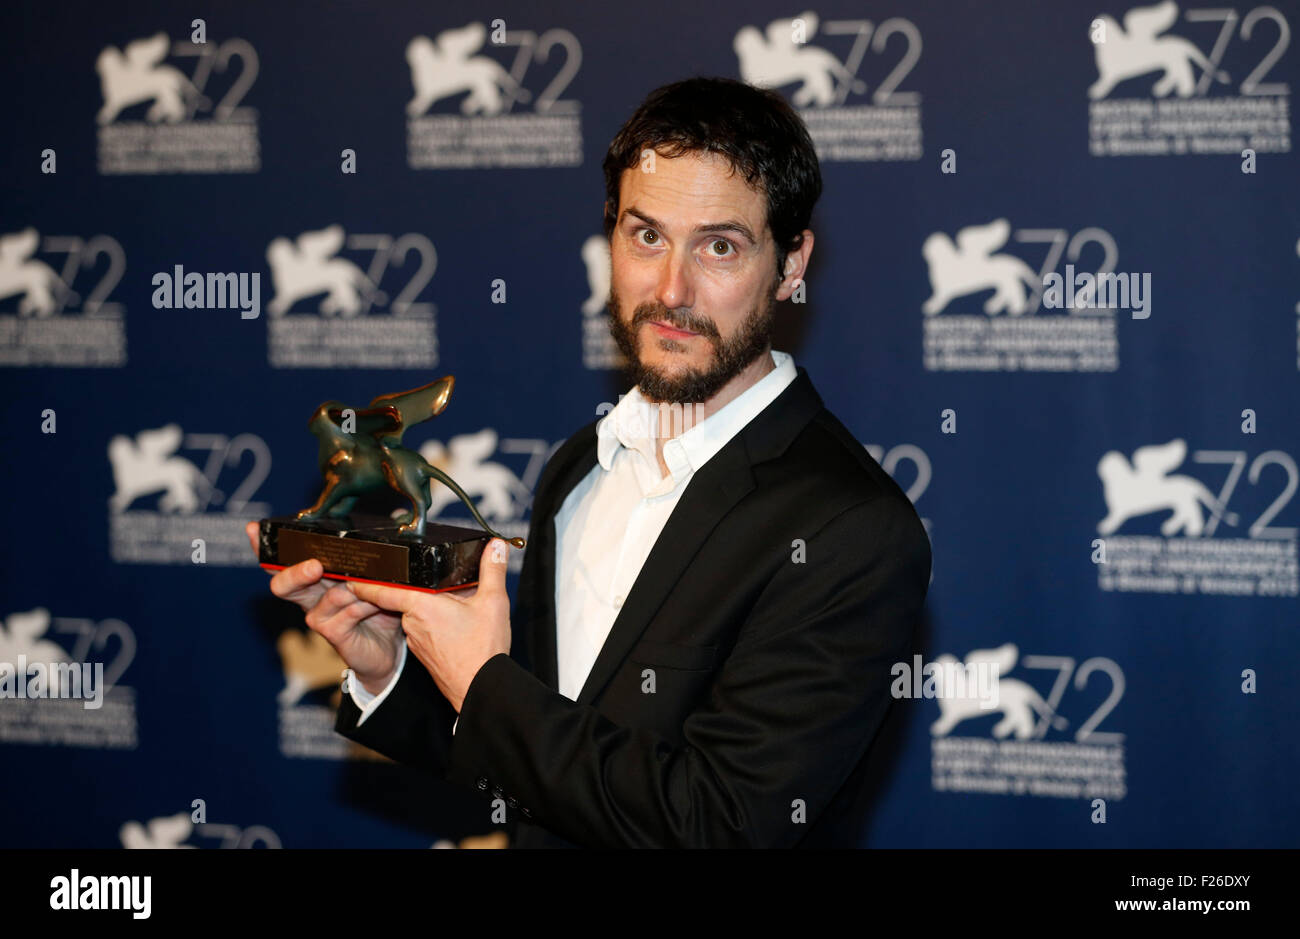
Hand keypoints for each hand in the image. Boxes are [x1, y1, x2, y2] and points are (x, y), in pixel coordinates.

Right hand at [246, 521, 402, 694]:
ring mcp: (318, 616)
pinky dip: (364, 605)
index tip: (254, 529)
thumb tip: (389, 517)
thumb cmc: (378, 604)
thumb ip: (369, 553)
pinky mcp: (332, 632)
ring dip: (356, 588)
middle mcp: (309, 596)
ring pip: (326, 596)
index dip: (264, 545)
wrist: (390, 644)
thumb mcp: (372, 574)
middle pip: (283, 583)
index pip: (283, 558)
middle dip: (296, 573)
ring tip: (376, 584)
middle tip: (315, 567)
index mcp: (313, 577)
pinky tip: (377, 604)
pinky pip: (346, 612)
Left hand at [347, 538, 513, 712]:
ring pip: (419, 614)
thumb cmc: (482, 650)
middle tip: (449, 586)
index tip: (353, 573)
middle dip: (425, 590)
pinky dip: (437, 624)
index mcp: (421, 606)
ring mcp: (417, 640)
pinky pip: (425, 630)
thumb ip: (493, 570)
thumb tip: (496, 547)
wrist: (481, 689)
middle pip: (409, 597)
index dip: (367, 580)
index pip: (383, 589)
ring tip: (460, 608)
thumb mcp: (493, 602)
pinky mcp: (424, 654)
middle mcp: (412, 623)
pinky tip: (459, 627)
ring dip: (433, 608)